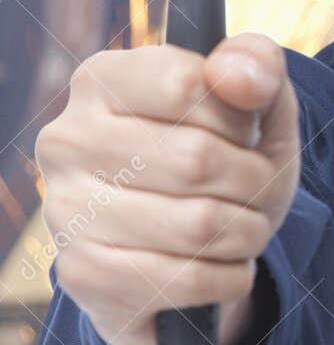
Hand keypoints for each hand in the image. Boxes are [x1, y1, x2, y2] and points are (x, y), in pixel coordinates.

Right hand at [35, 33, 300, 344]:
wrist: (192, 253)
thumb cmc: (226, 163)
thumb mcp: (256, 108)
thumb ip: (256, 66)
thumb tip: (234, 76)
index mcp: (102, 80)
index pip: (188, 86)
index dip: (240, 120)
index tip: (245, 134)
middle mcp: (67, 139)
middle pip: (196, 159)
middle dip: (252, 182)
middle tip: (255, 190)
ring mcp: (66, 209)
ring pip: (197, 225)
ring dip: (247, 232)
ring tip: (244, 228)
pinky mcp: (82, 274)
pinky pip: (186, 279)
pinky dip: (230, 276)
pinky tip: (225, 265)